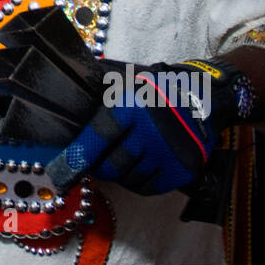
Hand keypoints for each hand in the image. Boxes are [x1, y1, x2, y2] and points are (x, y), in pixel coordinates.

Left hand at [47, 58, 251, 196]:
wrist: (203, 96)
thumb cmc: (154, 87)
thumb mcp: (124, 77)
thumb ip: (95, 83)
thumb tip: (61, 89)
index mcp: (133, 104)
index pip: (97, 138)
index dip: (78, 156)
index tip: (62, 169)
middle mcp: (151, 130)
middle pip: (112, 166)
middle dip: (99, 167)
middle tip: (95, 163)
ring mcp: (169, 152)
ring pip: (130, 179)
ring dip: (120, 175)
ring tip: (120, 161)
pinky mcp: (183, 169)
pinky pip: (149, 188)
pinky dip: (139, 182)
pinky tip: (137, 168)